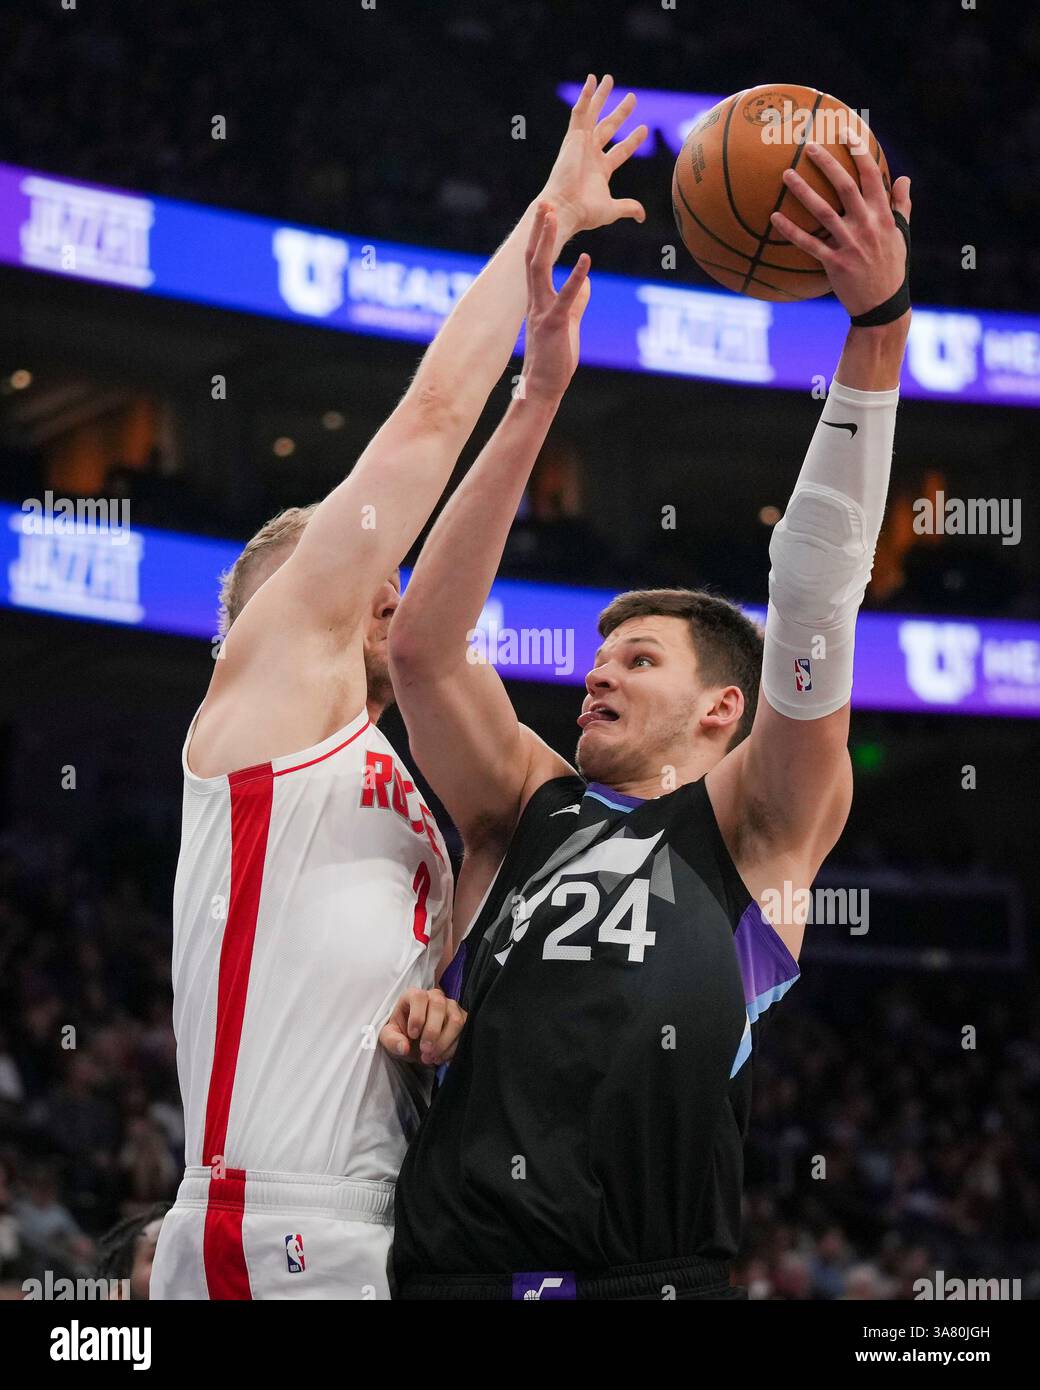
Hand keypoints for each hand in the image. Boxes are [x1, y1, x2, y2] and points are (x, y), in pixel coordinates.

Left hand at [378, 987, 466, 1066]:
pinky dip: (452, 1048)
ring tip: (431, 1057)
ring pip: (455, 1019)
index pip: (419, 997)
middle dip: (432, 1031)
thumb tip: (404, 1047)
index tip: (412, 1035)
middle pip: (439, 1006)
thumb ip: (392, 1041)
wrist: (416, 1043)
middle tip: (425, 1051)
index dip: (417, 1016)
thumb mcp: (389, 1038)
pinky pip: (464, 1031)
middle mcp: (435, 996)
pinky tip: (440, 1057)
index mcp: (414, 996)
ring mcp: (451, 1006)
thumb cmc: (402, 1034)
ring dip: (444, 1042)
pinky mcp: (463, 1019)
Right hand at [518, 203, 591, 399]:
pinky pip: (565, 297)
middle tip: (544, 203)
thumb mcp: (567, 324)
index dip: (541, 238)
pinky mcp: (554, 324)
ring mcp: (543, 312)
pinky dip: (576, 277)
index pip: (536, 263)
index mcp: (538, 300)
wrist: (543, 387)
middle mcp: (536, 301)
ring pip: (540, 270)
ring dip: (547, 241)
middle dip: (539, 230)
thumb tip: (585, 284)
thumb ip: (575, 302)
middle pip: (533, 258)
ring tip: (553, 216)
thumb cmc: (554, 359)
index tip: (545, 214)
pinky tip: (587, 260)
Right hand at [541, 74, 647, 233]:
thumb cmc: (584, 212)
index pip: (621, 151)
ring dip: (600, 96)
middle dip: (620, 113)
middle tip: (632, 97)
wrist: (566, 208)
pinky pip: (579, 111)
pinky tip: (591, 80)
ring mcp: (581, 144)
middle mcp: (590, 154)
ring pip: (592, 114)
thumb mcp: (612, 209)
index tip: (644, 129)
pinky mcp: (573, 137)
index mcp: (600, 170)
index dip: (633, 141)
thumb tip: (642, 216)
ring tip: (607, 78)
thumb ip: (628, 207)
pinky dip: (585, 96)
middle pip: (608, 127)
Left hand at [770, 140, 911, 319]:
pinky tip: (774, 217)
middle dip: (828, 163)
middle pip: (846, 186)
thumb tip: (904, 178)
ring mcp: (851, 244)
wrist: (883, 306)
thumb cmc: (891, 268)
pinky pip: (808, 244)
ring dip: (803, 191)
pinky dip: (791, 230)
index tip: (845, 131)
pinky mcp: (835, 263)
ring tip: (786, 174)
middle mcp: (868, 226)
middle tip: (809, 146)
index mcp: (883, 215)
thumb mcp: (901, 235)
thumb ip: (901, 205)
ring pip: (823, 212)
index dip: (859, 151)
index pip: (872, 175)